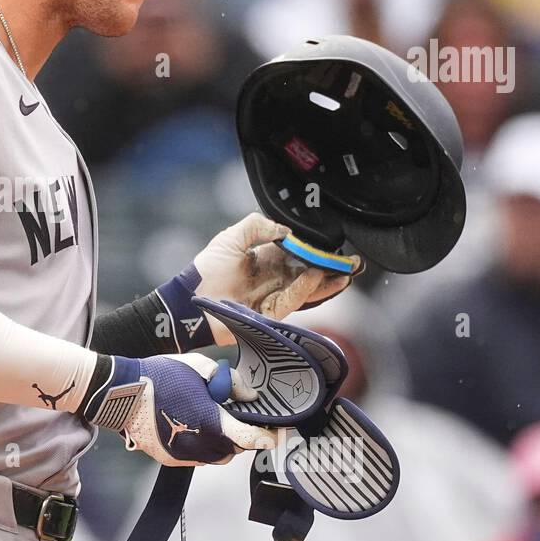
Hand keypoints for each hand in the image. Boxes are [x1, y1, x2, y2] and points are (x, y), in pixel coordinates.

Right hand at [84, 353, 276, 467]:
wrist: (122, 393)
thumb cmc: (161, 376)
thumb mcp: (201, 367)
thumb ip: (231, 383)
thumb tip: (250, 396)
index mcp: (212, 423)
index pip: (250, 439)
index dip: (267, 438)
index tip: (275, 435)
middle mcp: (201, 446)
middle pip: (234, 450)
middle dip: (240, 437)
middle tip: (237, 419)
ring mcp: (185, 456)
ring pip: (216, 457)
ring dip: (221, 443)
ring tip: (213, 422)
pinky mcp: (171, 459)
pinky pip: (197, 458)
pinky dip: (202, 446)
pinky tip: (193, 427)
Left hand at [192, 213, 354, 321]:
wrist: (189, 300)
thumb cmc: (205, 271)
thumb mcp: (230, 238)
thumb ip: (256, 226)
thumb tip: (285, 231)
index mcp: (266, 260)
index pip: (297, 254)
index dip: (315, 252)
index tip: (333, 247)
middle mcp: (274, 279)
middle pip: (308, 274)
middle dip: (330, 269)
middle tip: (351, 263)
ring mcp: (272, 297)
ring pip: (305, 290)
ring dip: (326, 282)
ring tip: (343, 273)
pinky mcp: (268, 314)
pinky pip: (290, 301)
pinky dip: (303, 289)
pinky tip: (314, 276)